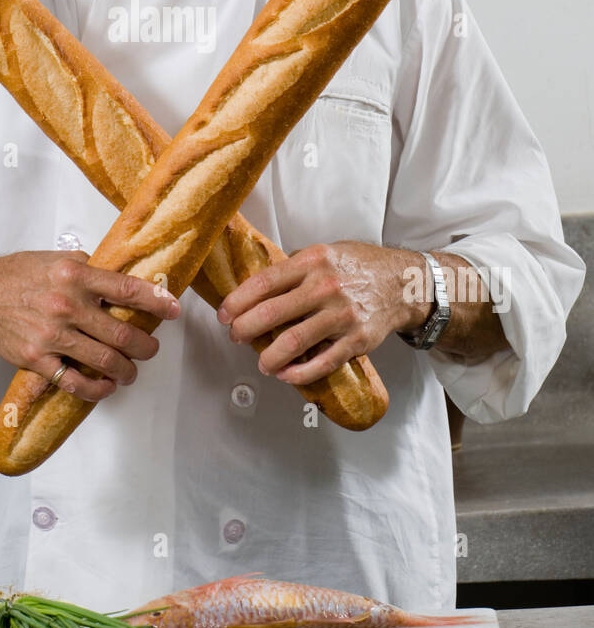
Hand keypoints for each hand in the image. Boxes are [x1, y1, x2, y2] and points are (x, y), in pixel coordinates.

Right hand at [0, 251, 179, 402]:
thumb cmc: (17, 275)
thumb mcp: (55, 258)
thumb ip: (88, 268)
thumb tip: (118, 277)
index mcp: (75, 275)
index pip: (126, 289)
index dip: (155, 301)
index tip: (173, 309)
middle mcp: (67, 305)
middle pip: (121, 333)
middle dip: (146, 346)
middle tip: (151, 348)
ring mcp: (53, 335)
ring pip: (105, 360)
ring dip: (127, 370)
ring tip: (132, 371)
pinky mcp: (38, 359)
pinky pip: (74, 382)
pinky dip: (97, 389)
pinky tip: (106, 387)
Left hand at [217, 241, 422, 387]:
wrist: (403, 283)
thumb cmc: (359, 266)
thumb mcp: (326, 252)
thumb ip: (296, 267)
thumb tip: (260, 286)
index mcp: (313, 262)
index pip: (264, 283)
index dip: (237, 300)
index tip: (224, 313)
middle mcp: (325, 287)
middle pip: (272, 313)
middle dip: (244, 328)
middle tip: (235, 336)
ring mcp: (341, 315)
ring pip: (292, 342)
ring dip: (268, 356)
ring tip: (261, 361)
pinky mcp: (356, 340)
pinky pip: (321, 363)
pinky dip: (298, 373)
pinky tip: (285, 374)